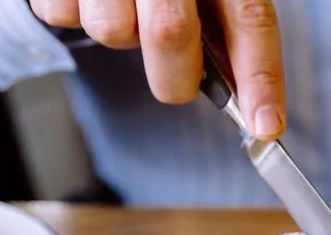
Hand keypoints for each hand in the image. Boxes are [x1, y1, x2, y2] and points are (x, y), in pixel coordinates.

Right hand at [31, 0, 285, 138]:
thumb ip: (224, 29)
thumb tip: (249, 102)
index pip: (249, 18)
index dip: (260, 76)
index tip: (265, 125)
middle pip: (170, 33)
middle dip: (175, 77)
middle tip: (179, 81)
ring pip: (112, 30)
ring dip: (120, 34)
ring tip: (125, 3)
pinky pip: (64, 17)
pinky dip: (76, 15)